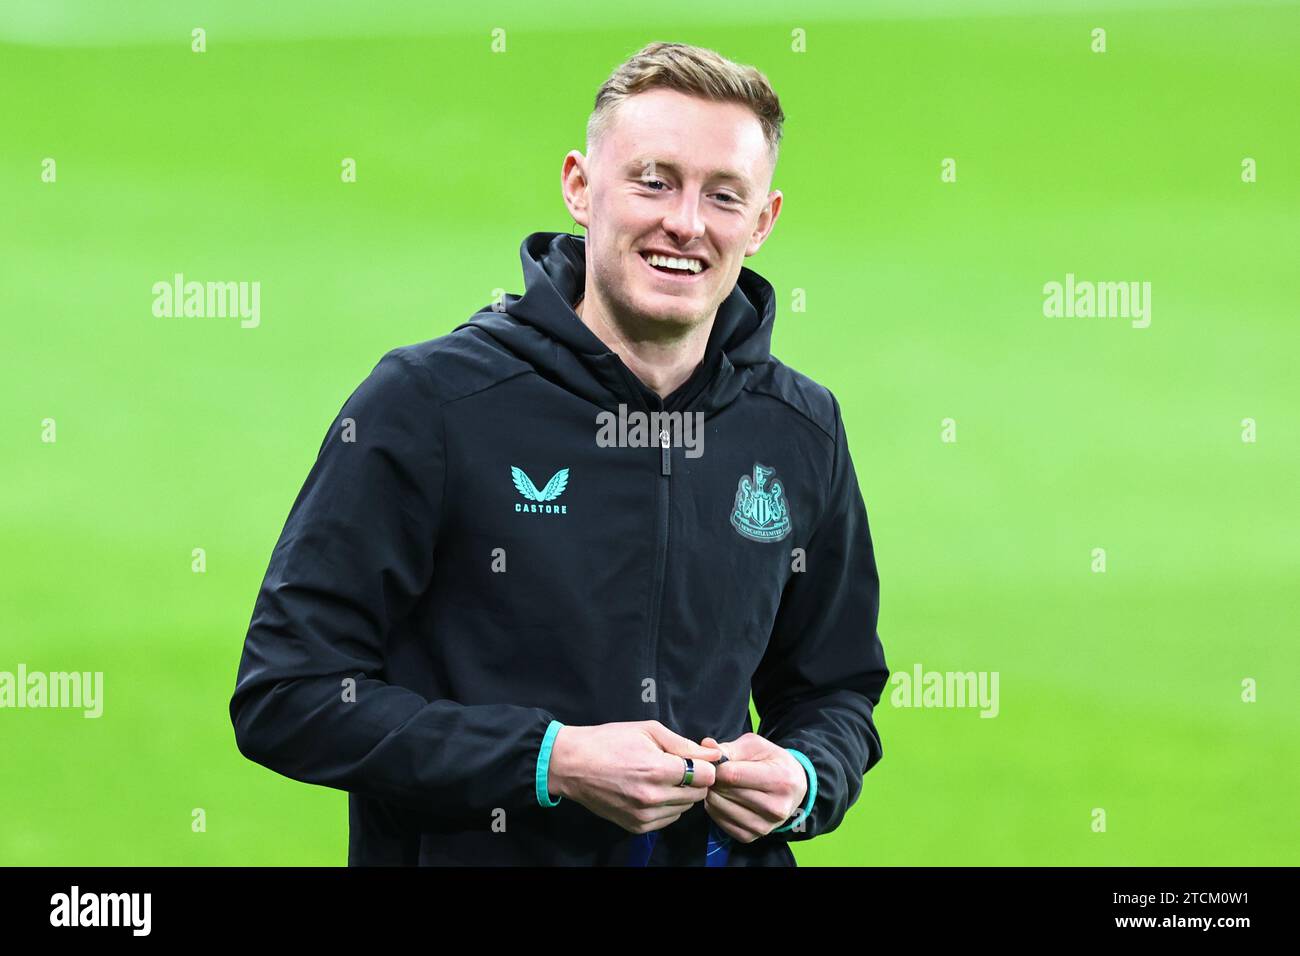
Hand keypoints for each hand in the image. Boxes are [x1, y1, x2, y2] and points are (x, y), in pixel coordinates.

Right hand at [548, 721, 722, 833]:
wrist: (572, 765)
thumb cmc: (610, 741)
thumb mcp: (648, 730)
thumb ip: (684, 744)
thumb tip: (715, 754)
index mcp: (657, 770)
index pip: (706, 776)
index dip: (705, 765)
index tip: (694, 758)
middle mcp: (653, 798)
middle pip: (699, 794)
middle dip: (695, 779)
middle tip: (677, 766)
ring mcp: (644, 816)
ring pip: (685, 808)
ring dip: (681, 793)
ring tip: (661, 777)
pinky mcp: (637, 827)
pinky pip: (669, 819)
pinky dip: (667, 806)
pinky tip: (652, 790)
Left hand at [700, 733, 806, 842]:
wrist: (794, 789)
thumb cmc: (773, 763)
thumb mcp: (757, 746)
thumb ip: (731, 748)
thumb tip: (706, 746)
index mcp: (779, 780)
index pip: (732, 775)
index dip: (716, 766)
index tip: (713, 762)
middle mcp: (775, 808)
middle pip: (724, 792)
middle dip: (713, 779)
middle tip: (714, 772)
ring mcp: (763, 826)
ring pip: (719, 808)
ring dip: (712, 794)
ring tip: (719, 784)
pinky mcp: (751, 837)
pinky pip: (719, 822)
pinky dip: (715, 808)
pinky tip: (722, 797)